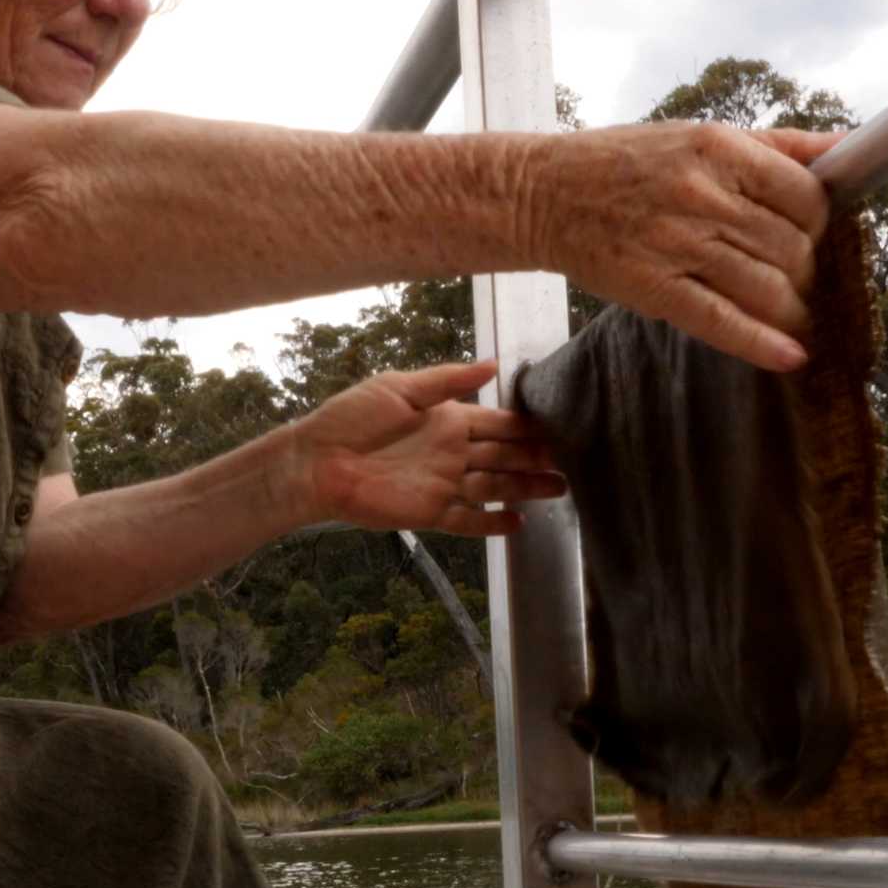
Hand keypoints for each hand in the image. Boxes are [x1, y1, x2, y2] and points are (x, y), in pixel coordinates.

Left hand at [287, 360, 565, 536]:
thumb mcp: (399, 388)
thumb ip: (447, 381)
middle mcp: (452, 452)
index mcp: (448, 419)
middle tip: (569, 462)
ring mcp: (444, 484)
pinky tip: (517, 523)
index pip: (497, 422)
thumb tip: (493, 364)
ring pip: (495, 487)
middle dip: (536, 458)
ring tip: (558, 489)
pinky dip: (492, 523)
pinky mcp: (430, 513)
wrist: (317, 462)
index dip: (526, 426)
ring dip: (525, 488)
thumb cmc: (352, 418)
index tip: (557, 427)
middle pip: (504, 456)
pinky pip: (468, 520)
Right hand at [526, 123, 839, 371]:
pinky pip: (723, 322)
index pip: (806, 196)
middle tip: (786, 273)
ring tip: (783, 309)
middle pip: (793, 247)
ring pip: (768, 288)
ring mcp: (678, 245)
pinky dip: (763, 344)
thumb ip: (777, 145)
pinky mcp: (654, 289)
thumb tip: (846, 147)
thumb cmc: (624, 163)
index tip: (802, 232)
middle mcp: (702, 195)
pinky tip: (790, 356)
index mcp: (718, 148)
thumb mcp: (699, 136)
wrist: (540, 194)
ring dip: (789, 307)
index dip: (817, 221)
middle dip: (803, 268)